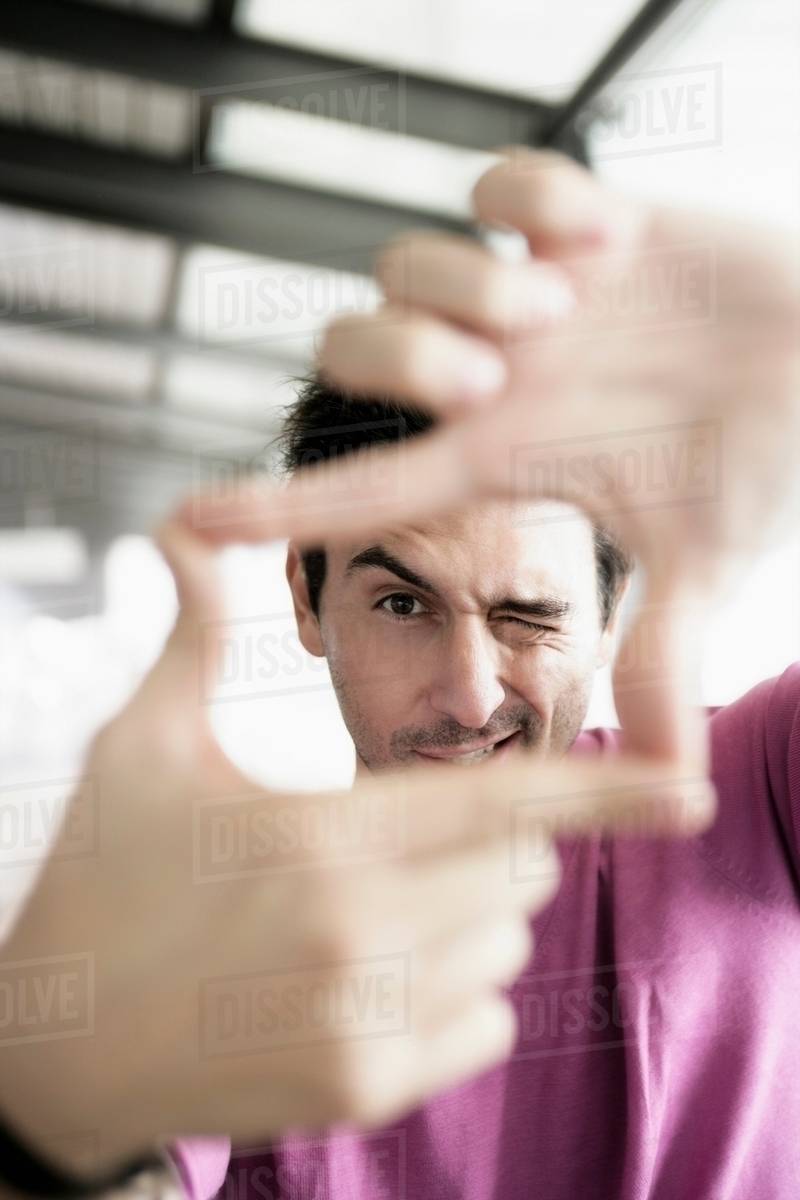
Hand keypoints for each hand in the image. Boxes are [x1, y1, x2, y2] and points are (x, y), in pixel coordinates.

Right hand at [0, 517, 710, 1175]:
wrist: (61, 1045)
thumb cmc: (104, 877)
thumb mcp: (142, 744)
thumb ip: (191, 634)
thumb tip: (180, 527)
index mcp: (320, 836)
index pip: (497, 804)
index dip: (603, 792)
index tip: (684, 788)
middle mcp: (357, 935)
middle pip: (518, 870)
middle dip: (489, 840)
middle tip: (397, 833)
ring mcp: (365, 1023)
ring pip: (503, 942)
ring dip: (466, 912)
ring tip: (364, 905)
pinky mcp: (364, 1088)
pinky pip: (481, 1020)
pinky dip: (451, 988)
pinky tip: (360, 973)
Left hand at [181, 149, 799, 765]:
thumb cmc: (755, 459)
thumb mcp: (703, 561)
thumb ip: (665, 653)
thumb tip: (676, 783)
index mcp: (508, 454)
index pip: (371, 484)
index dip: (280, 505)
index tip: (189, 520)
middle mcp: (500, 374)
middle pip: (359, 347)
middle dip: (400, 361)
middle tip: (485, 380)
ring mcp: (534, 296)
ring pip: (413, 265)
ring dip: (473, 285)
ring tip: (564, 303)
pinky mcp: (583, 218)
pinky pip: (507, 177)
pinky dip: (538, 198)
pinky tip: (601, 241)